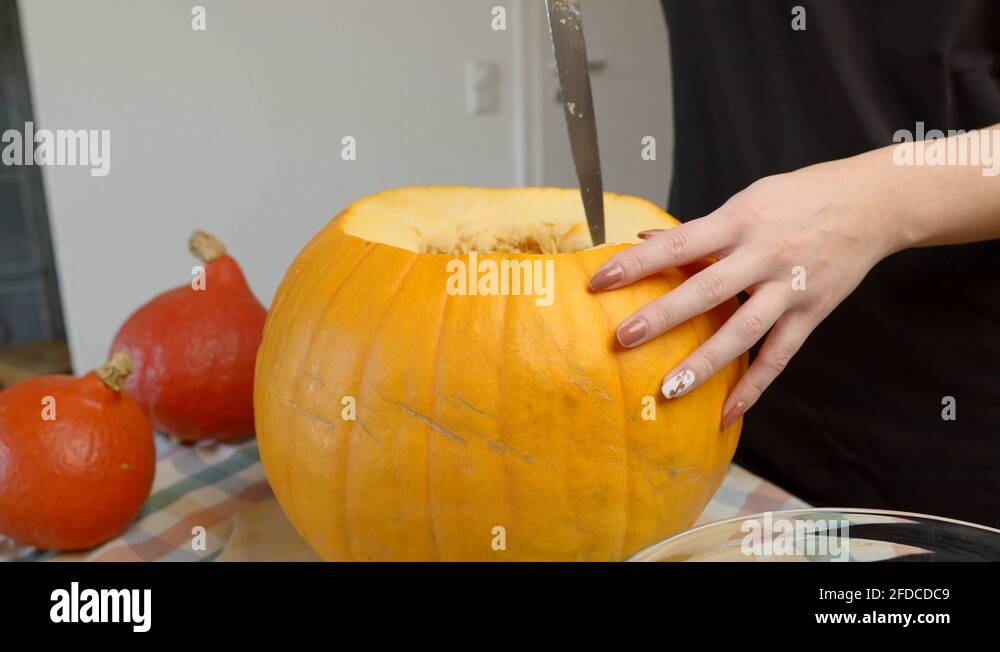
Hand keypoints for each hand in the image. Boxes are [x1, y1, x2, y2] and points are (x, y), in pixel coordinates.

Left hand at [589, 156, 906, 427]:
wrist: (873, 203)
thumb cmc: (799, 197)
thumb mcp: (747, 200)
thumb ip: (698, 229)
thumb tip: (644, 241)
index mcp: (739, 221)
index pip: (678, 244)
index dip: (637, 263)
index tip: (598, 281)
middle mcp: (764, 255)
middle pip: (707, 290)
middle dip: (664, 315)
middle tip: (623, 339)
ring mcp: (790, 287)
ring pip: (744, 330)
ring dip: (706, 362)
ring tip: (669, 389)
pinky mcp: (812, 312)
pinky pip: (780, 355)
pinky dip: (754, 386)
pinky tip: (727, 412)